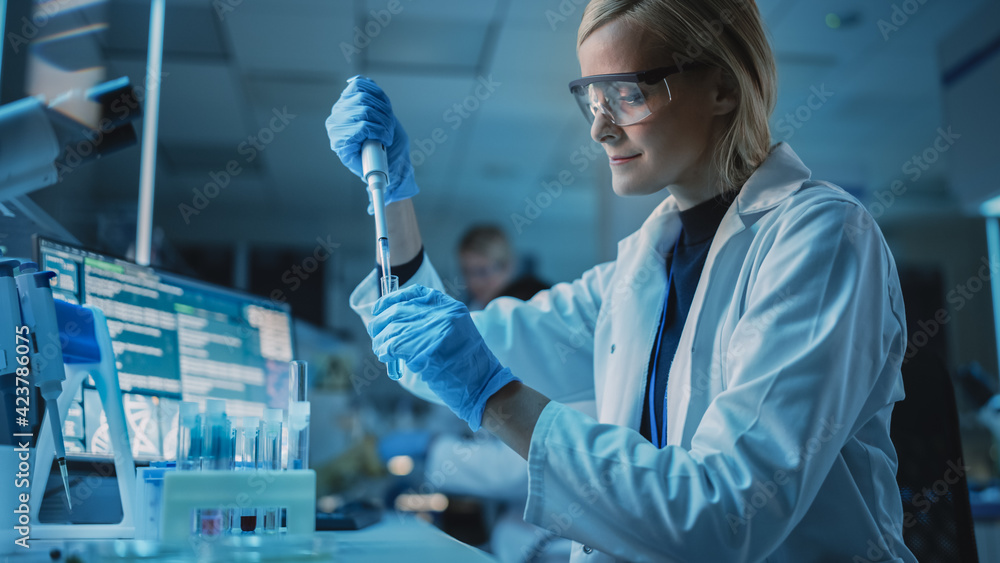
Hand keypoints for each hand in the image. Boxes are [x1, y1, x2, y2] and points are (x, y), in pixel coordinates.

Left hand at [325, 76, 418, 212]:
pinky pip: (361, 84)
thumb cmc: (385, 168)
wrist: (384, 152)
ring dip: (383, 109)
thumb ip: (379, 184)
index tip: (387, 138)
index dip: (376, 130)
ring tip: (386, 123)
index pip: (357, 127)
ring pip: (364, 95)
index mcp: (342, 145)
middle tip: (388, 133)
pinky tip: (381, 104)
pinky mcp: (350, 96)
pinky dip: (376, 91)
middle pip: (362, 108)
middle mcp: (337, 126)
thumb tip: (373, 207)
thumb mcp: (383, 177)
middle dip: (382, 120)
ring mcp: (342, 109)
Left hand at [368, 285, 518, 430]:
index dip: (392, 299)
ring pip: (393, 330)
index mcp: (450, 307)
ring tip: (382, 352)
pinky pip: (394, 346)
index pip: (414, 293)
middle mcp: (443, 314)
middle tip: (377, 335)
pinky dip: (386, 352)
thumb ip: (432, 322)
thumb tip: (397, 322)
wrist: (483, 384)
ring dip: (382, 342)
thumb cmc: (467, 364)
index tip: (379, 308)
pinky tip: (388, 358)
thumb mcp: (456, 332)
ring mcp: (435, 331)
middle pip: (399, 311)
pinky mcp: (427, 350)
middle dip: (381, 323)